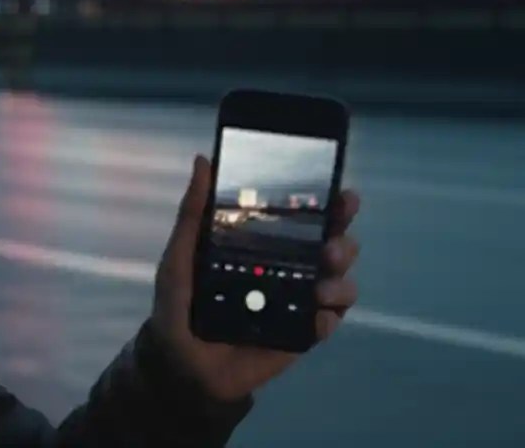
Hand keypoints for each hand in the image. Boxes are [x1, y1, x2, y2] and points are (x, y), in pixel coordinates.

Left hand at [149, 154, 360, 402]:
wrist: (180, 364)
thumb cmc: (180, 304)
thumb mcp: (180, 256)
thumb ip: (193, 213)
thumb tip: (203, 160)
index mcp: (265, 243)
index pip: (306, 218)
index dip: (331, 204)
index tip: (343, 195)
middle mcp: (289, 268)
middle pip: (334, 246)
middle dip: (344, 240)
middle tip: (332, 244)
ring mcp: (298, 302)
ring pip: (340, 284)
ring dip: (340, 281)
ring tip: (320, 287)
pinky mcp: (300, 335)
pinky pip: (327, 324)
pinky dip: (327, 319)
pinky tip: (316, 319)